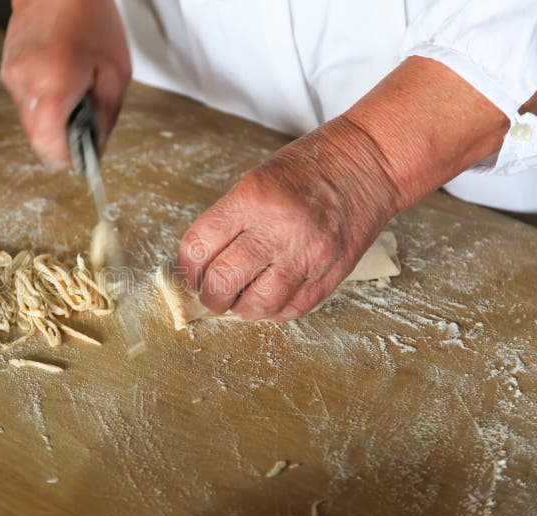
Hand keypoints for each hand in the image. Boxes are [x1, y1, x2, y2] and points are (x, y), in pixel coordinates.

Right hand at [0, 0, 130, 167]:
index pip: (50, 146)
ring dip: (51, 121)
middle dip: (60, 141)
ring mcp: (12, 76)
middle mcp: (26, 84)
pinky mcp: (8, 69)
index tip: (82, 158)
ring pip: (30, 122)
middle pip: (38, 139)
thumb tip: (95, 150)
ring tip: (74, 93)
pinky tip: (60, 80)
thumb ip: (105, 118)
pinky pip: (25, 102)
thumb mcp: (116, 75)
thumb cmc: (92, 21)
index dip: (68, 158)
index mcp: (54, 86)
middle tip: (83, 127)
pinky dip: (43, 103)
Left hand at [177, 118, 399, 321]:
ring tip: (241, 298)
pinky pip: (292, 310)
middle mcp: (278, 228)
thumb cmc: (309, 168)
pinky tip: (270, 298)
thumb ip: (229, 221)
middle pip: (223, 281)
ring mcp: (307, 254)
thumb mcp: (256, 180)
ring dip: (241, 309)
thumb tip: (203, 265)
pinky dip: (273, 311)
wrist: (369, 165)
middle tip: (212, 293)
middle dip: (210, 295)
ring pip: (257, 305)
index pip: (199, 246)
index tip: (191, 274)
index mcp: (252, 198)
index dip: (187, 269)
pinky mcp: (330, 275)